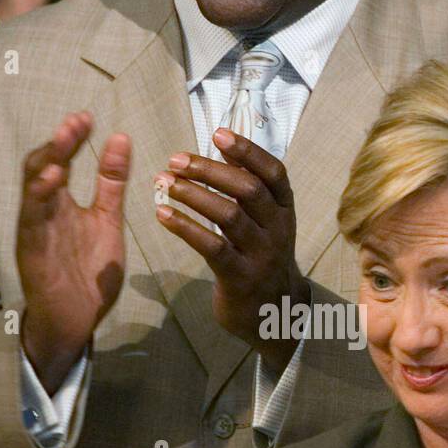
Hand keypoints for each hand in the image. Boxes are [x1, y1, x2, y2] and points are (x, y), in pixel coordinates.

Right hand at [16, 111, 130, 393]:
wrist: (75, 321)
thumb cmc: (87, 273)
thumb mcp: (107, 222)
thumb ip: (111, 185)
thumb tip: (120, 138)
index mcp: (60, 204)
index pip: (61, 160)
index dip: (71, 138)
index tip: (88, 117)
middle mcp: (43, 212)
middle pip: (42, 166)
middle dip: (58, 143)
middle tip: (77, 120)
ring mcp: (34, 230)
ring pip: (32, 188)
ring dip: (47, 162)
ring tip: (64, 139)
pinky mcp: (31, 251)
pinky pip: (31, 220)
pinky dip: (39, 197)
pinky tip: (53, 178)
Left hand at [155, 129, 308, 372]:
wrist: (274, 313)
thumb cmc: (261, 257)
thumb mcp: (266, 223)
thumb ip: (249, 191)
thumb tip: (222, 151)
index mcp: (285, 209)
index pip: (273, 172)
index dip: (247, 151)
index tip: (217, 134)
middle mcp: (278, 229)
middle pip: (247, 189)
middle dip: (209, 170)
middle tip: (176, 160)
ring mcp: (261, 255)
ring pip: (229, 215)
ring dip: (193, 195)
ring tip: (165, 183)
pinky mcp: (240, 278)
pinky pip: (211, 247)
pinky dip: (185, 227)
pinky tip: (163, 215)